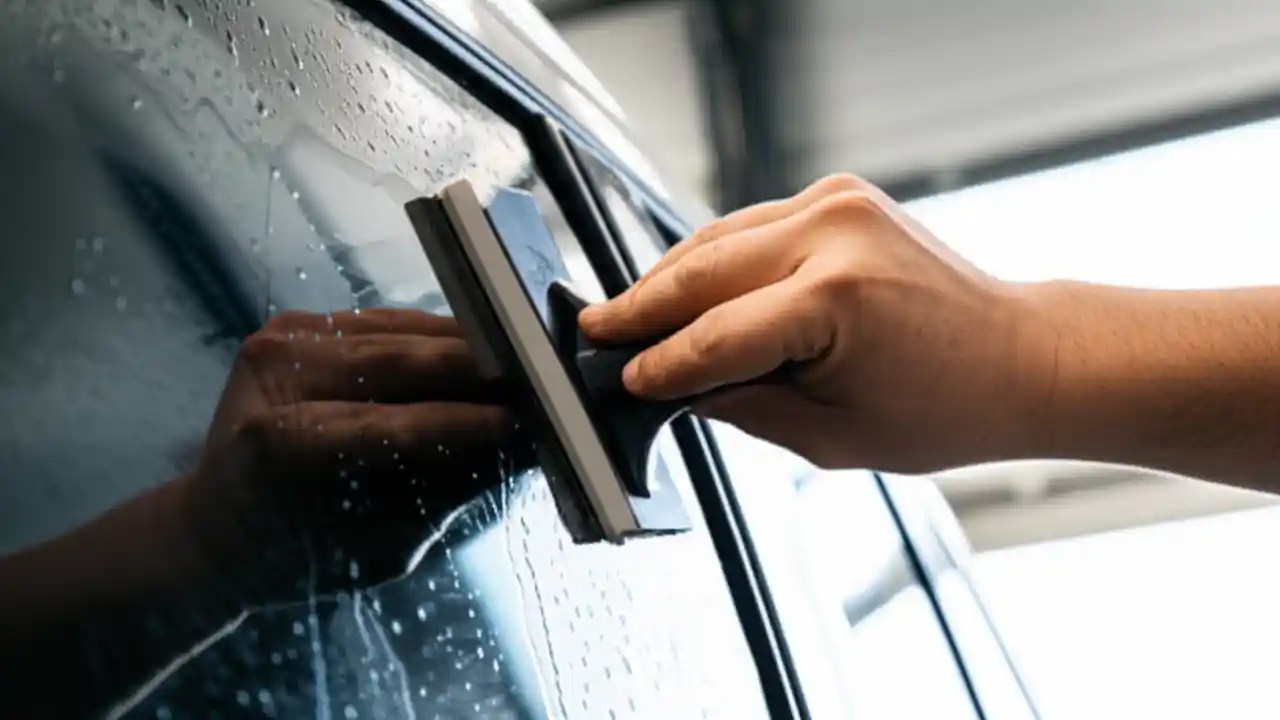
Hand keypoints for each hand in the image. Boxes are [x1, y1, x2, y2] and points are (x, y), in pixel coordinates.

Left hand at [177, 309, 529, 606]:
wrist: (220, 525)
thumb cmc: (299, 553)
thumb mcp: (379, 543)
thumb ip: (445, 489)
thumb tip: (519, 447)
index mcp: (278, 442)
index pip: (388, 424)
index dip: (461, 421)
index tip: (520, 423)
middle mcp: (273, 374)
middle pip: (396, 361)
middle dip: (475, 370)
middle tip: (539, 381)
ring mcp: (280, 339)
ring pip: (398, 331)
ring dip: (463, 346)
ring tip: (520, 364)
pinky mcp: (295, 324)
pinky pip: (385, 324)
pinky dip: (434, 338)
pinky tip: (478, 352)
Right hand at [580, 174, 1050, 472]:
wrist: (1019, 356)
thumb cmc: (947, 406)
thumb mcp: (832, 435)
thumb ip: (742, 404)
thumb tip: (677, 385)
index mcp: (836, 298)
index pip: (715, 336)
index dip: (659, 364)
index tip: (620, 378)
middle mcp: (833, 233)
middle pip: (702, 271)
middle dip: (643, 306)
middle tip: (594, 332)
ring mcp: (838, 203)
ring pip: (717, 238)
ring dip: (670, 277)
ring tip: (627, 313)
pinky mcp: (839, 195)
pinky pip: (750, 227)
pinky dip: (713, 258)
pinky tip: (684, 287)